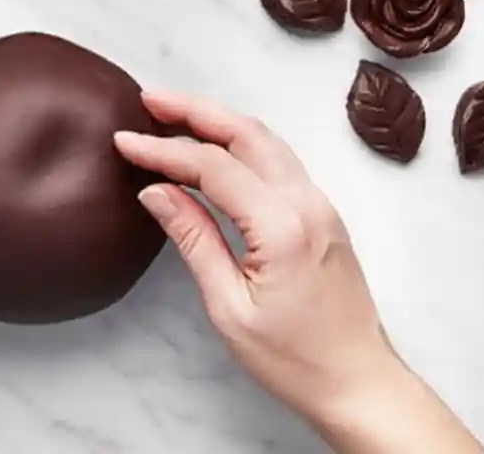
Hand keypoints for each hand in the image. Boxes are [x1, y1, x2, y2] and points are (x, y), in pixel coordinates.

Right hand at [115, 91, 483, 453]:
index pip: (213, 166)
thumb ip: (194, 239)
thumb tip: (156, 192)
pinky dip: (241, 144)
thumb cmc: (296, 360)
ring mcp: (321, 207)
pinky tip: (213, 149)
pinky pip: (279, 162)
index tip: (125, 142)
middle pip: (246, 133)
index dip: (164, 149)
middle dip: (194, 111)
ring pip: (266, 141)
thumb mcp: (230, 307)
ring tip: (173, 115)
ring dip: (218, 122)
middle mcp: (308, 205)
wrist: (359, 384)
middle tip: (148, 100)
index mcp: (283, 228)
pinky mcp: (322, 216)